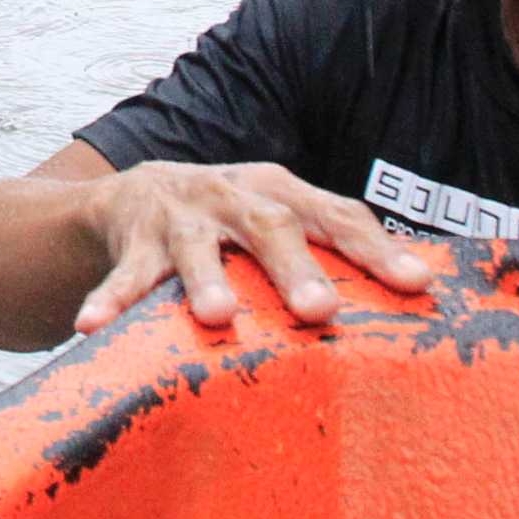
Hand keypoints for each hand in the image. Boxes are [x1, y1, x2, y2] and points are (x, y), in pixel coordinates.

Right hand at [73, 161, 429, 334]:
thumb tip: (424, 289)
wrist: (134, 192)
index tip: (417, 286)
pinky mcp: (133, 237)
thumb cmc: (232, 220)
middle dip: (295, 268)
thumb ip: (334, 249)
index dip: (378, 251)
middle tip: (319, 311)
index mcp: (280, 191)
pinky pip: (122, 275)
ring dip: (205, 280)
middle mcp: (234, 195)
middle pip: (270, 226)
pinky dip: (109, 300)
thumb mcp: (280, 221)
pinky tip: (94, 327)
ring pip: (194, 248)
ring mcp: (181, 215)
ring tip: (217, 317)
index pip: (338, 217)